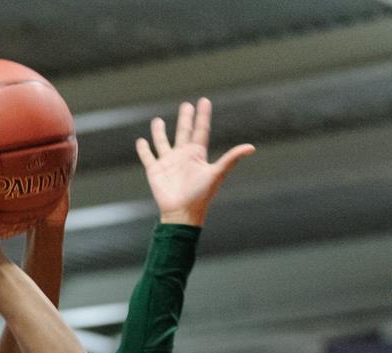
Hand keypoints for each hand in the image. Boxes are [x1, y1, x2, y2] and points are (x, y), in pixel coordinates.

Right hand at [135, 97, 254, 226]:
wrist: (182, 213)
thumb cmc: (201, 195)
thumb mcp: (217, 174)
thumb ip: (231, 159)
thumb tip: (251, 147)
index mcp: (197, 154)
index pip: (201, 130)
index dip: (202, 116)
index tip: (204, 101)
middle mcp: (182, 155)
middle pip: (184, 132)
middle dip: (185, 118)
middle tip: (186, 105)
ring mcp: (168, 162)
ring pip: (163, 142)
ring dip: (160, 131)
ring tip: (157, 120)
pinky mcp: (155, 171)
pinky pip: (148, 157)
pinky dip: (143, 149)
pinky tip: (141, 141)